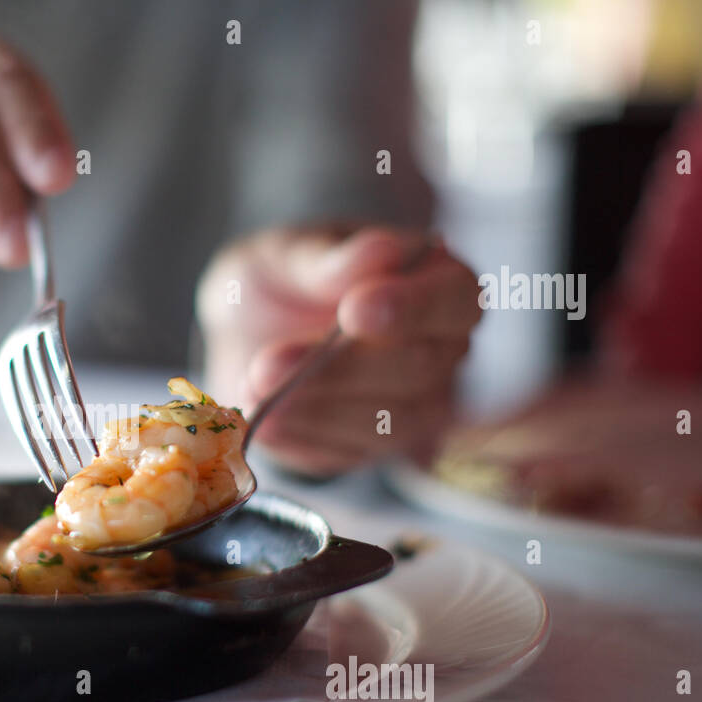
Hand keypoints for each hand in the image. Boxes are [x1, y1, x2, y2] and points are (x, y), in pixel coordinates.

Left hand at [196, 226, 480, 475]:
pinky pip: (351, 452)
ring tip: (251, 388)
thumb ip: (327, 258)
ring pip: (388, 421)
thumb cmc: (280, 282)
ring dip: (314, 408)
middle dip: (340, 368)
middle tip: (269, 362)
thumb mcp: (283, 255)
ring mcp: (417, 404)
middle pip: (417, 367)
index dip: (412, 307)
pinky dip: (301, 436)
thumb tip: (382, 249)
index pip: (455, 298)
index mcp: (438, 280)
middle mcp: (443, 348)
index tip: (353, 309)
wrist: (245, 338)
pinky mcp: (377, 446)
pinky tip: (260, 418)